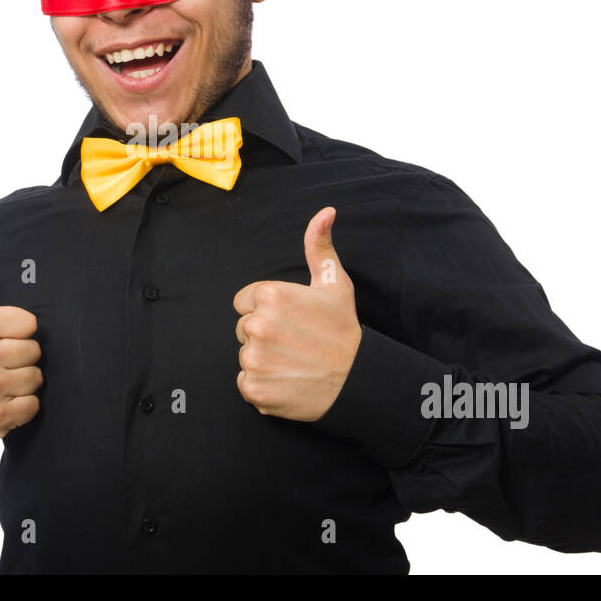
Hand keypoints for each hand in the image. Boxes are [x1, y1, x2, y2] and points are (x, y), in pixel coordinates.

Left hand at [232, 207, 361, 420]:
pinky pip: (246, 383)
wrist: (357, 379)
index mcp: (270, 295)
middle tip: (296, 342)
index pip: (245, 302)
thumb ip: (318, 246)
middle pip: (243, 329)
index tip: (291, 321)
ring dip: (264, 361)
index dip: (267, 311)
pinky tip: (288, 380)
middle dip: (264, 335)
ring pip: (245, 356)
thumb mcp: (333, 283)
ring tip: (294, 362)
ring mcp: (254, 359)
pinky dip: (263, 386)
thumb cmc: (343, 329)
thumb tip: (325, 212)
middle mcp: (257, 325)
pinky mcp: (254, 388)